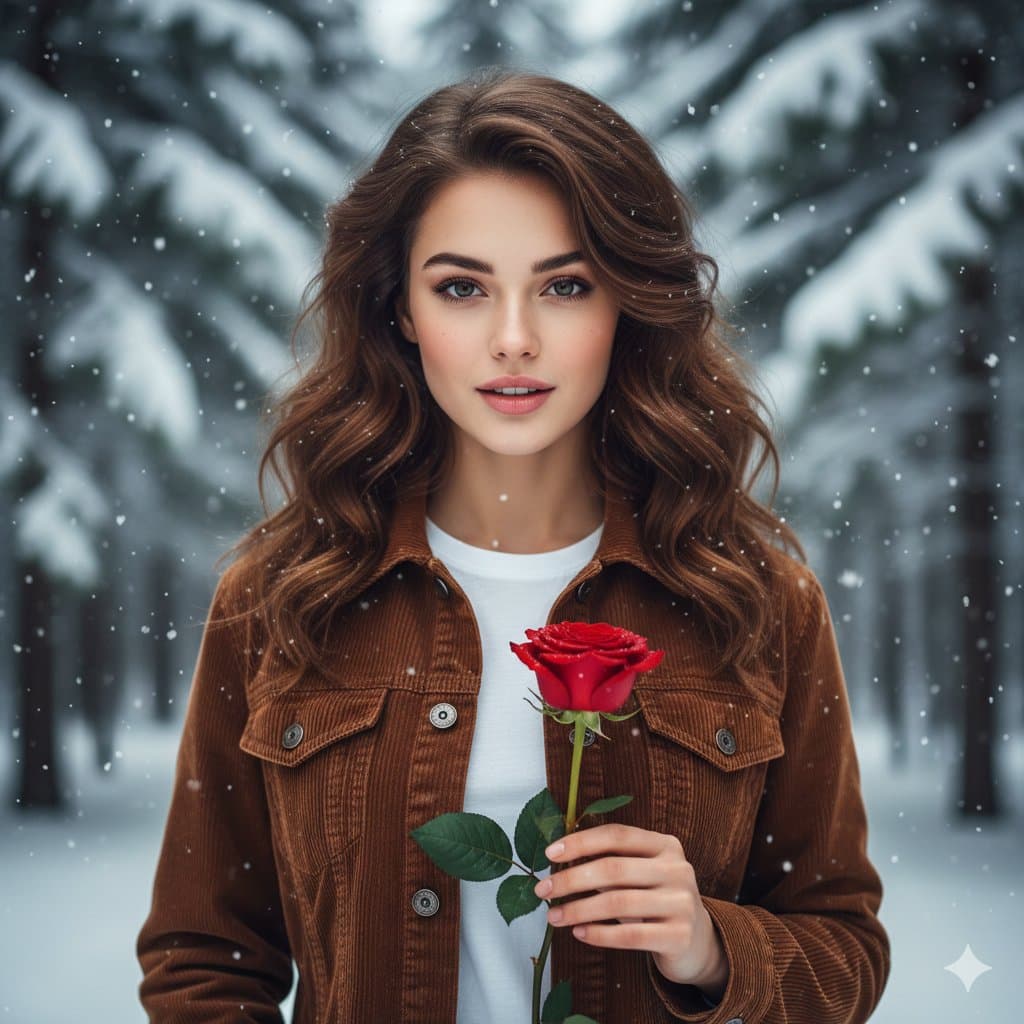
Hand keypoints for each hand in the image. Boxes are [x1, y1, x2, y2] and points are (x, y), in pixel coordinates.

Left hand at [533, 823, 727, 998]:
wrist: (696, 943)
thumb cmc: (654, 900)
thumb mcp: (639, 874)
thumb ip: (610, 862)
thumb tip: (558, 859)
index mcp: (665, 844)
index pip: (617, 835)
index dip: (581, 842)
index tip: (550, 854)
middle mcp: (677, 869)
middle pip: (613, 868)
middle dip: (571, 879)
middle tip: (542, 890)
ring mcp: (682, 903)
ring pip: (618, 903)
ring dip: (578, 909)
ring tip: (554, 916)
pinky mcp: (679, 936)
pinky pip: (629, 936)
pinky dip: (598, 934)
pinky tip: (578, 933)